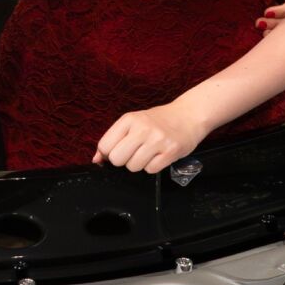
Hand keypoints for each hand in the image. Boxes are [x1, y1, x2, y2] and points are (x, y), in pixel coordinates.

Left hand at [93, 103, 210, 172]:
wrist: (189, 114)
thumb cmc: (158, 121)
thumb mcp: (133, 122)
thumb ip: (114, 139)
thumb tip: (96, 160)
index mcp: (129, 119)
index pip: (105, 146)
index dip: (109, 153)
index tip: (119, 150)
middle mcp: (142, 128)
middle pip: (117, 159)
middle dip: (124, 161)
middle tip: (135, 152)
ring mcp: (157, 140)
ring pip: (133, 167)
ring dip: (140, 164)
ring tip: (149, 152)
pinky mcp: (171, 151)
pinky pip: (151, 169)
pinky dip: (153, 166)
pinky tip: (159, 155)